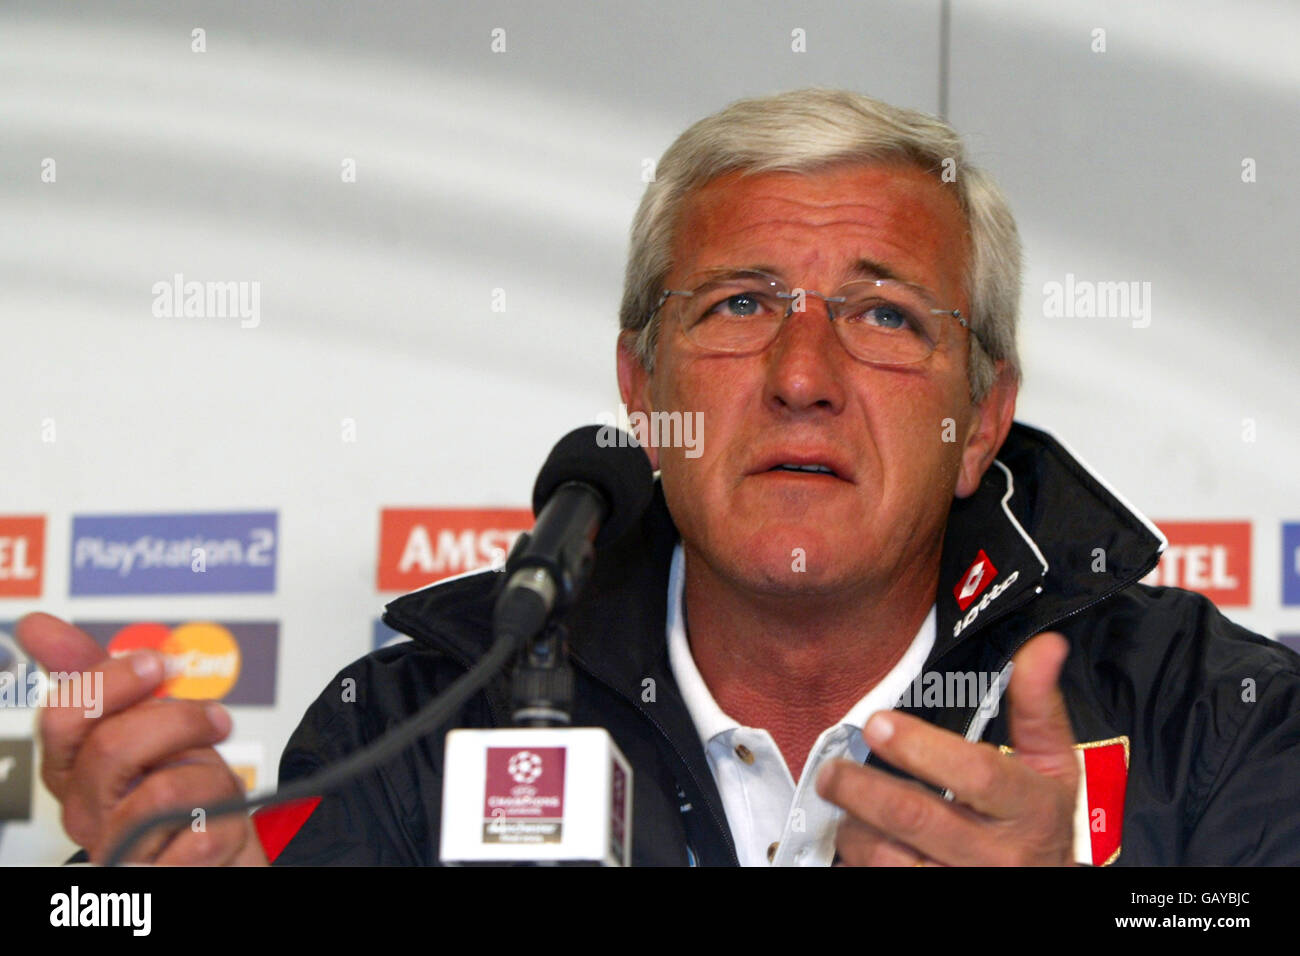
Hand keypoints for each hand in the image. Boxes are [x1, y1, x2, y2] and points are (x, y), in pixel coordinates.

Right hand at [16, 613, 267, 865]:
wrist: (219, 856)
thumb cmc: (185, 794)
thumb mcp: (151, 727)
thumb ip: (107, 680)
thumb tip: (37, 627)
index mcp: (76, 769)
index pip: (62, 717)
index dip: (113, 681)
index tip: (156, 664)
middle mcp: (87, 810)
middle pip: (111, 746)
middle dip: (176, 722)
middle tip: (211, 720)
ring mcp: (117, 850)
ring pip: (160, 792)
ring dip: (210, 778)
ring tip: (216, 788)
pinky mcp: (152, 880)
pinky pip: (197, 839)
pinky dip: (222, 824)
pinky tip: (215, 827)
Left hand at [817, 631, 1079, 865]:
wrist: (1047, 887)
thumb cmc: (1040, 824)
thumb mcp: (1053, 767)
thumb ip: (1039, 708)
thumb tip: (1044, 647)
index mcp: (1031, 810)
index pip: (975, 774)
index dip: (921, 746)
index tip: (879, 723)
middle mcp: (998, 855)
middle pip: (915, 815)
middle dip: (861, 786)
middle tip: (832, 768)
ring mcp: (964, 883)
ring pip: (887, 856)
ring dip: (852, 825)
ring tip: (842, 802)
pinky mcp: (934, 901)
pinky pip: (880, 880)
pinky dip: (856, 858)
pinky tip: (855, 836)